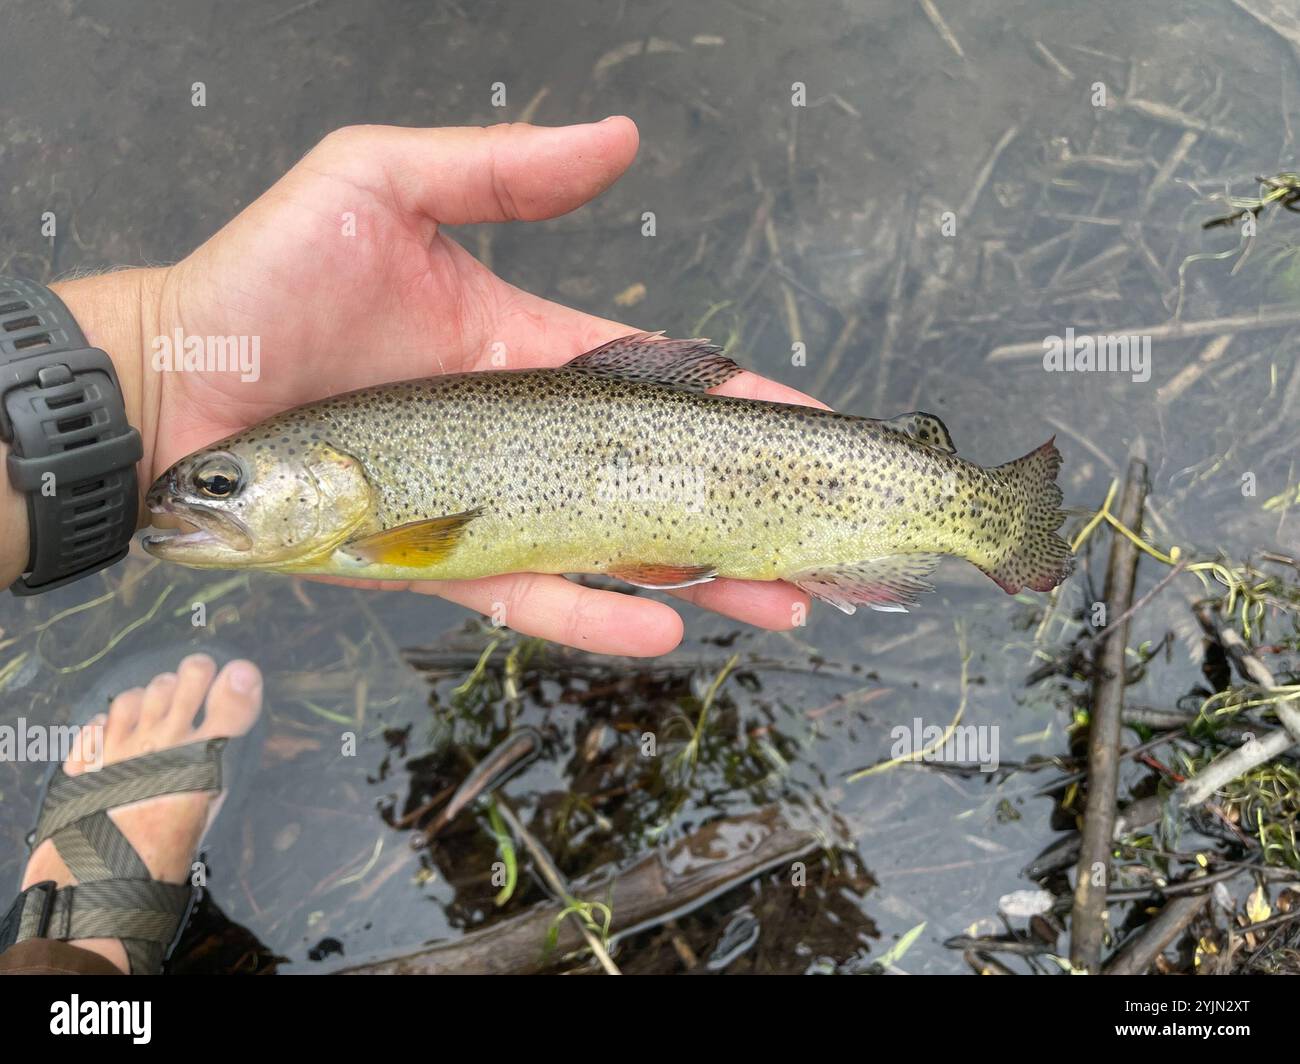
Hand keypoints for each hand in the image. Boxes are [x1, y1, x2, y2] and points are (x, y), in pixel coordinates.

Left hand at [68, 120, 818, 654]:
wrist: (176, 380)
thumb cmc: (266, 278)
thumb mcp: (381, 185)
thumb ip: (500, 168)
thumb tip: (620, 139)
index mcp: (529, 353)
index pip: (658, 380)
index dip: (739, 401)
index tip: (812, 420)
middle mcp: (524, 439)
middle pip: (657, 481)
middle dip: (745, 508)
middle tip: (829, 537)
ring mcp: (488, 508)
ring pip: (615, 552)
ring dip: (703, 577)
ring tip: (784, 600)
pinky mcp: (441, 565)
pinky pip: (533, 599)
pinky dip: (598, 617)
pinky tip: (668, 627)